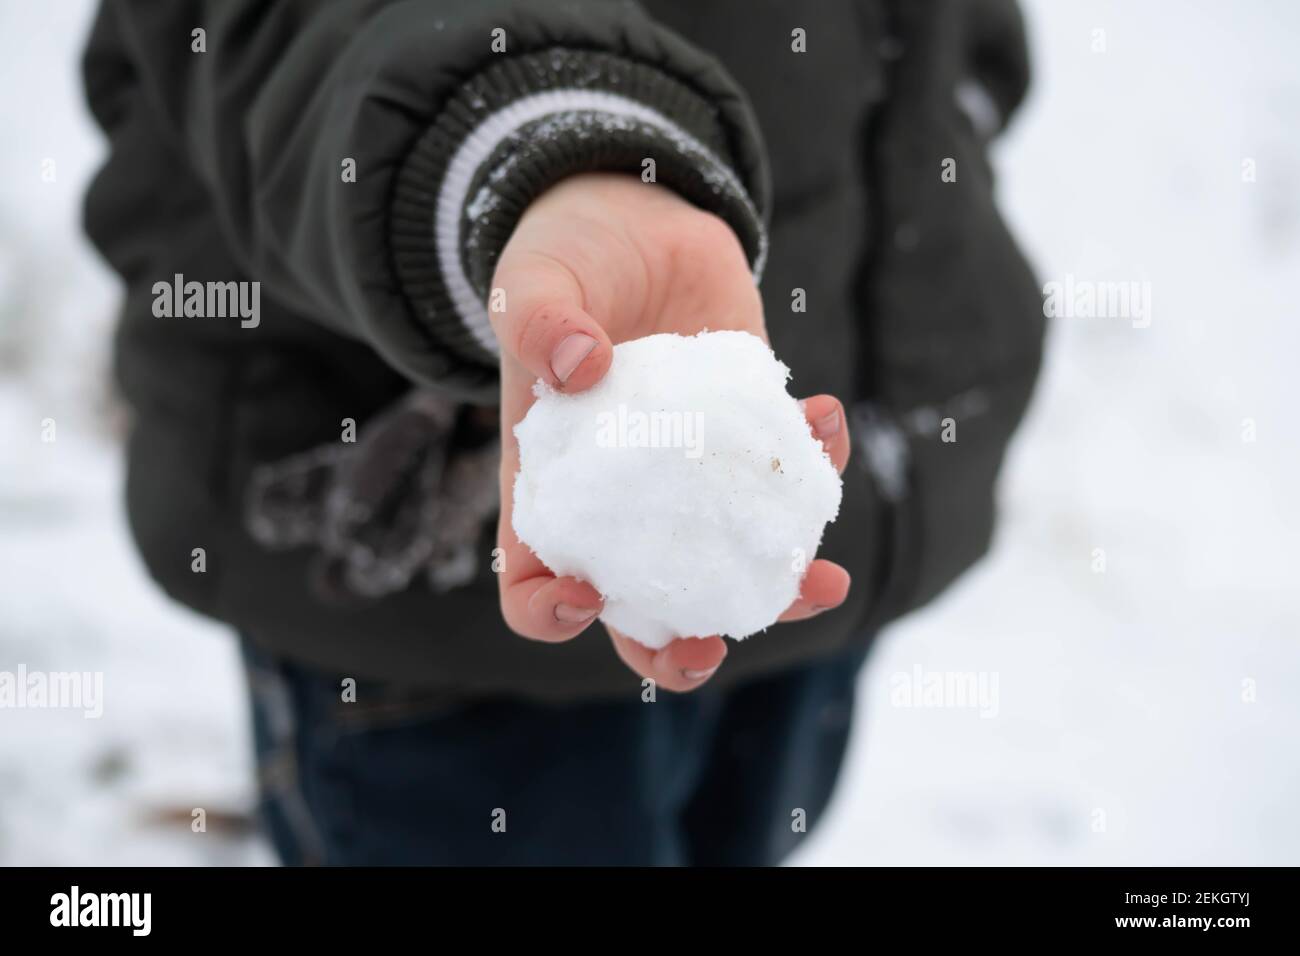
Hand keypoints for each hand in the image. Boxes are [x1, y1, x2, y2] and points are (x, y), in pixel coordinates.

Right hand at [491, 173, 850, 691]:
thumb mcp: (530, 281)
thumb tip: (580, 363)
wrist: (636, 221)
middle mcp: (625, 507)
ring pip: (732, 567)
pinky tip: (825, 416)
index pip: (533, 588)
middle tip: (711, 646)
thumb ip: (537, 319)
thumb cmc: (564, 263)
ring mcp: (694, 480)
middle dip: (676, 650)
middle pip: (641, 612)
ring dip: (783, 587)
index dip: (550, 614)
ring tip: (825, 578)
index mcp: (554, 493)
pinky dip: (818, 464)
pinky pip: (788, 479)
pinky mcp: (748, 438)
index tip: (584, 595)